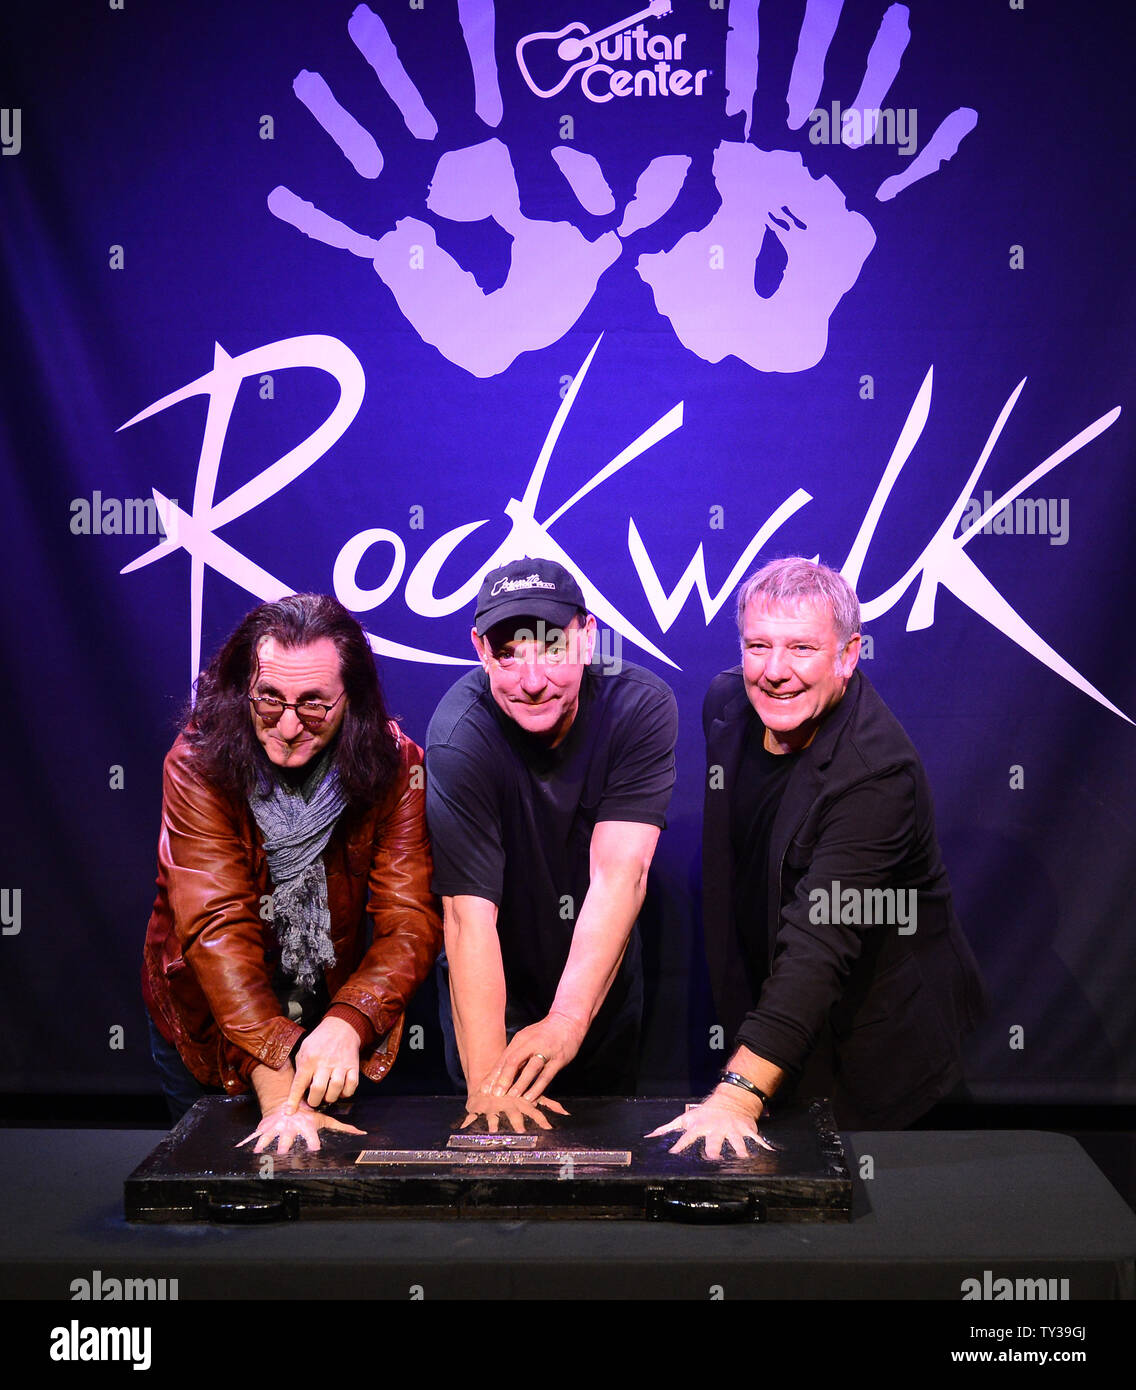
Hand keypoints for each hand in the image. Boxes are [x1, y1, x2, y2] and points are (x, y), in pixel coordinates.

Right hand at [237, 1102, 364, 1154]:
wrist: (286, 1104)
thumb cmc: (308, 1116)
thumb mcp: (324, 1120)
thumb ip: (342, 1128)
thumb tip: (362, 1134)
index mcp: (306, 1128)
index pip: (310, 1137)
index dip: (313, 1143)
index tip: (314, 1150)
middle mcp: (290, 1130)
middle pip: (288, 1140)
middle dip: (285, 1147)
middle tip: (283, 1154)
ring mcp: (276, 1130)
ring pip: (269, 1139)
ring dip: (264, 1147)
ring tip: (259, 1156)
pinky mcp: (264, 1130)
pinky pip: (253, 1137)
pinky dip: (246, 1144)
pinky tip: (238, 1150)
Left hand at [284, 1016, 360, 1112]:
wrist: (341, 1027)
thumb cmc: (319, 1041)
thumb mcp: (303, 1049)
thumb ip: (300, 1068)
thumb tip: (297, 1089)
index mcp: (309, 1059)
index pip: (299, 1083)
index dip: (293, 1100)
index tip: (289, 1112)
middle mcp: (324, 1062)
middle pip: (318, 1089)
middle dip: (314, 1101)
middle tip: (314, 1100)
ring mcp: (340, 1064)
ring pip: (336, 1088)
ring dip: (330, 1097)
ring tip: (327, 1095)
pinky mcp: (353, 1066)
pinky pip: (352, 1084)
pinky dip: (346, 1092)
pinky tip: (341, 1090)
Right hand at [459, 1092, 568, 1134]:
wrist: (490, 1082)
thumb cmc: (514, 1093)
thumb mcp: (530, 1097)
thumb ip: (547, 1104)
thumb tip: (566, 1113)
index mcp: (521, 1102)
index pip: (534, 1112)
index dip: (541, 1120)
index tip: (548, 1130)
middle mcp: (507, 1105)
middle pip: (513, 1115)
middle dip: (517, 1123)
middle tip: (521, 1134)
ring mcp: (492, 1107)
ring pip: (493, 1117)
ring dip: (492, 1125)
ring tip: (492, 1133)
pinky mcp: (478, 1108)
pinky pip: (472, 1117)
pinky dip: (468, 1122)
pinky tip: (463, 1128)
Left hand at [479, 1011, 585, 1101]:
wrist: (567, 1021)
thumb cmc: (543, 1033)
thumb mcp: (526, 1038)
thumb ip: (515, 1054)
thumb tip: (500, 1074)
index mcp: (520, 1039)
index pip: (504, 1058)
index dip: (494, 1074)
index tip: (485, 1089)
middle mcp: (531, 1044)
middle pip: (514, 1061)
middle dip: (504, 1079)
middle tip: (495, 1095)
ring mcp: (546, 1051)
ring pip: (531, 1069)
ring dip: (520, 1084)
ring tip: (511, 1097)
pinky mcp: (558, 1059)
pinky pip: (546, 1075)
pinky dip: (537, 1087)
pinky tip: (530, 1097)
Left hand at [646, 1086, 775, 1160]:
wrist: (732, 1098)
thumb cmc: (706, 1112)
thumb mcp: (687, 1118)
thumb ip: (668, 1128)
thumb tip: (650, 1136)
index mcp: (700, 1128)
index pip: (687, 1138)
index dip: (679, 1146)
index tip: (673, 1156)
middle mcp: (716, 1129)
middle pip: (714, 1143)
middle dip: (713, 1151)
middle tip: (713, 1161)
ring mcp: (733, 1130)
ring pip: (737, 1143)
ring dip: (741, 1152)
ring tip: (744, 1162)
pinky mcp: (747, 1131)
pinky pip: (757, 1140)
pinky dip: (765, 1147)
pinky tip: (772, 1154)